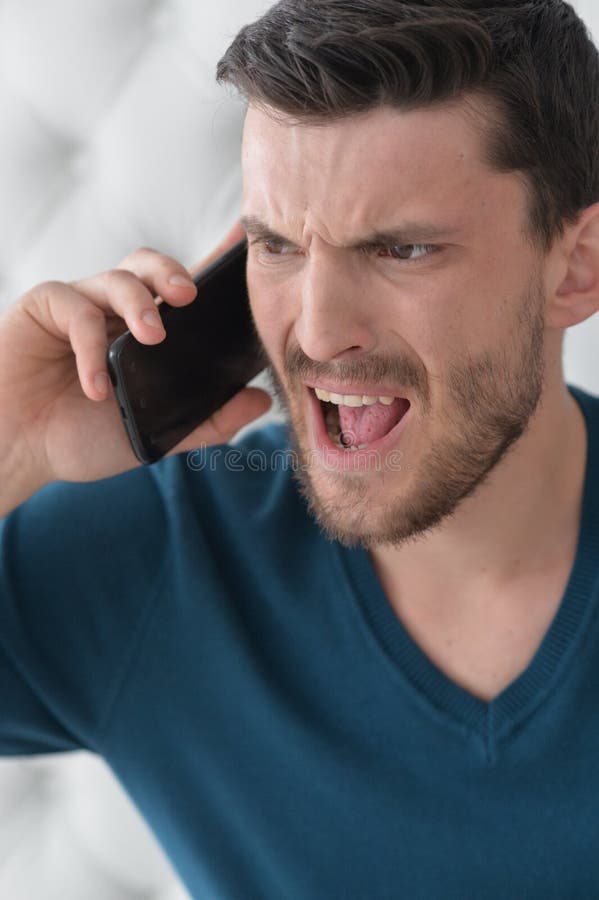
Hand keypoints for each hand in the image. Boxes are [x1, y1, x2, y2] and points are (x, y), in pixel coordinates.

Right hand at [0, 221, 270, 501]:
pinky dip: (91, 347)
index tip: (244, 238)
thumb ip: (207, 421)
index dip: (212, 263)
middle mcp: (113, 312)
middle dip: (173, 270)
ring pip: (116, 278)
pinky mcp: (43, 308)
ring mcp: (79, 306)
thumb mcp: (155, 434)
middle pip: (148, 265)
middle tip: (190, 295)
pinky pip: (75, 308)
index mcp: (143, 333)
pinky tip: (97, 387)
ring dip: (138, 305)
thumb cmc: (80, 439)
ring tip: (152, 339)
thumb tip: (262, 399)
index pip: (181, 291)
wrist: (19, 453)